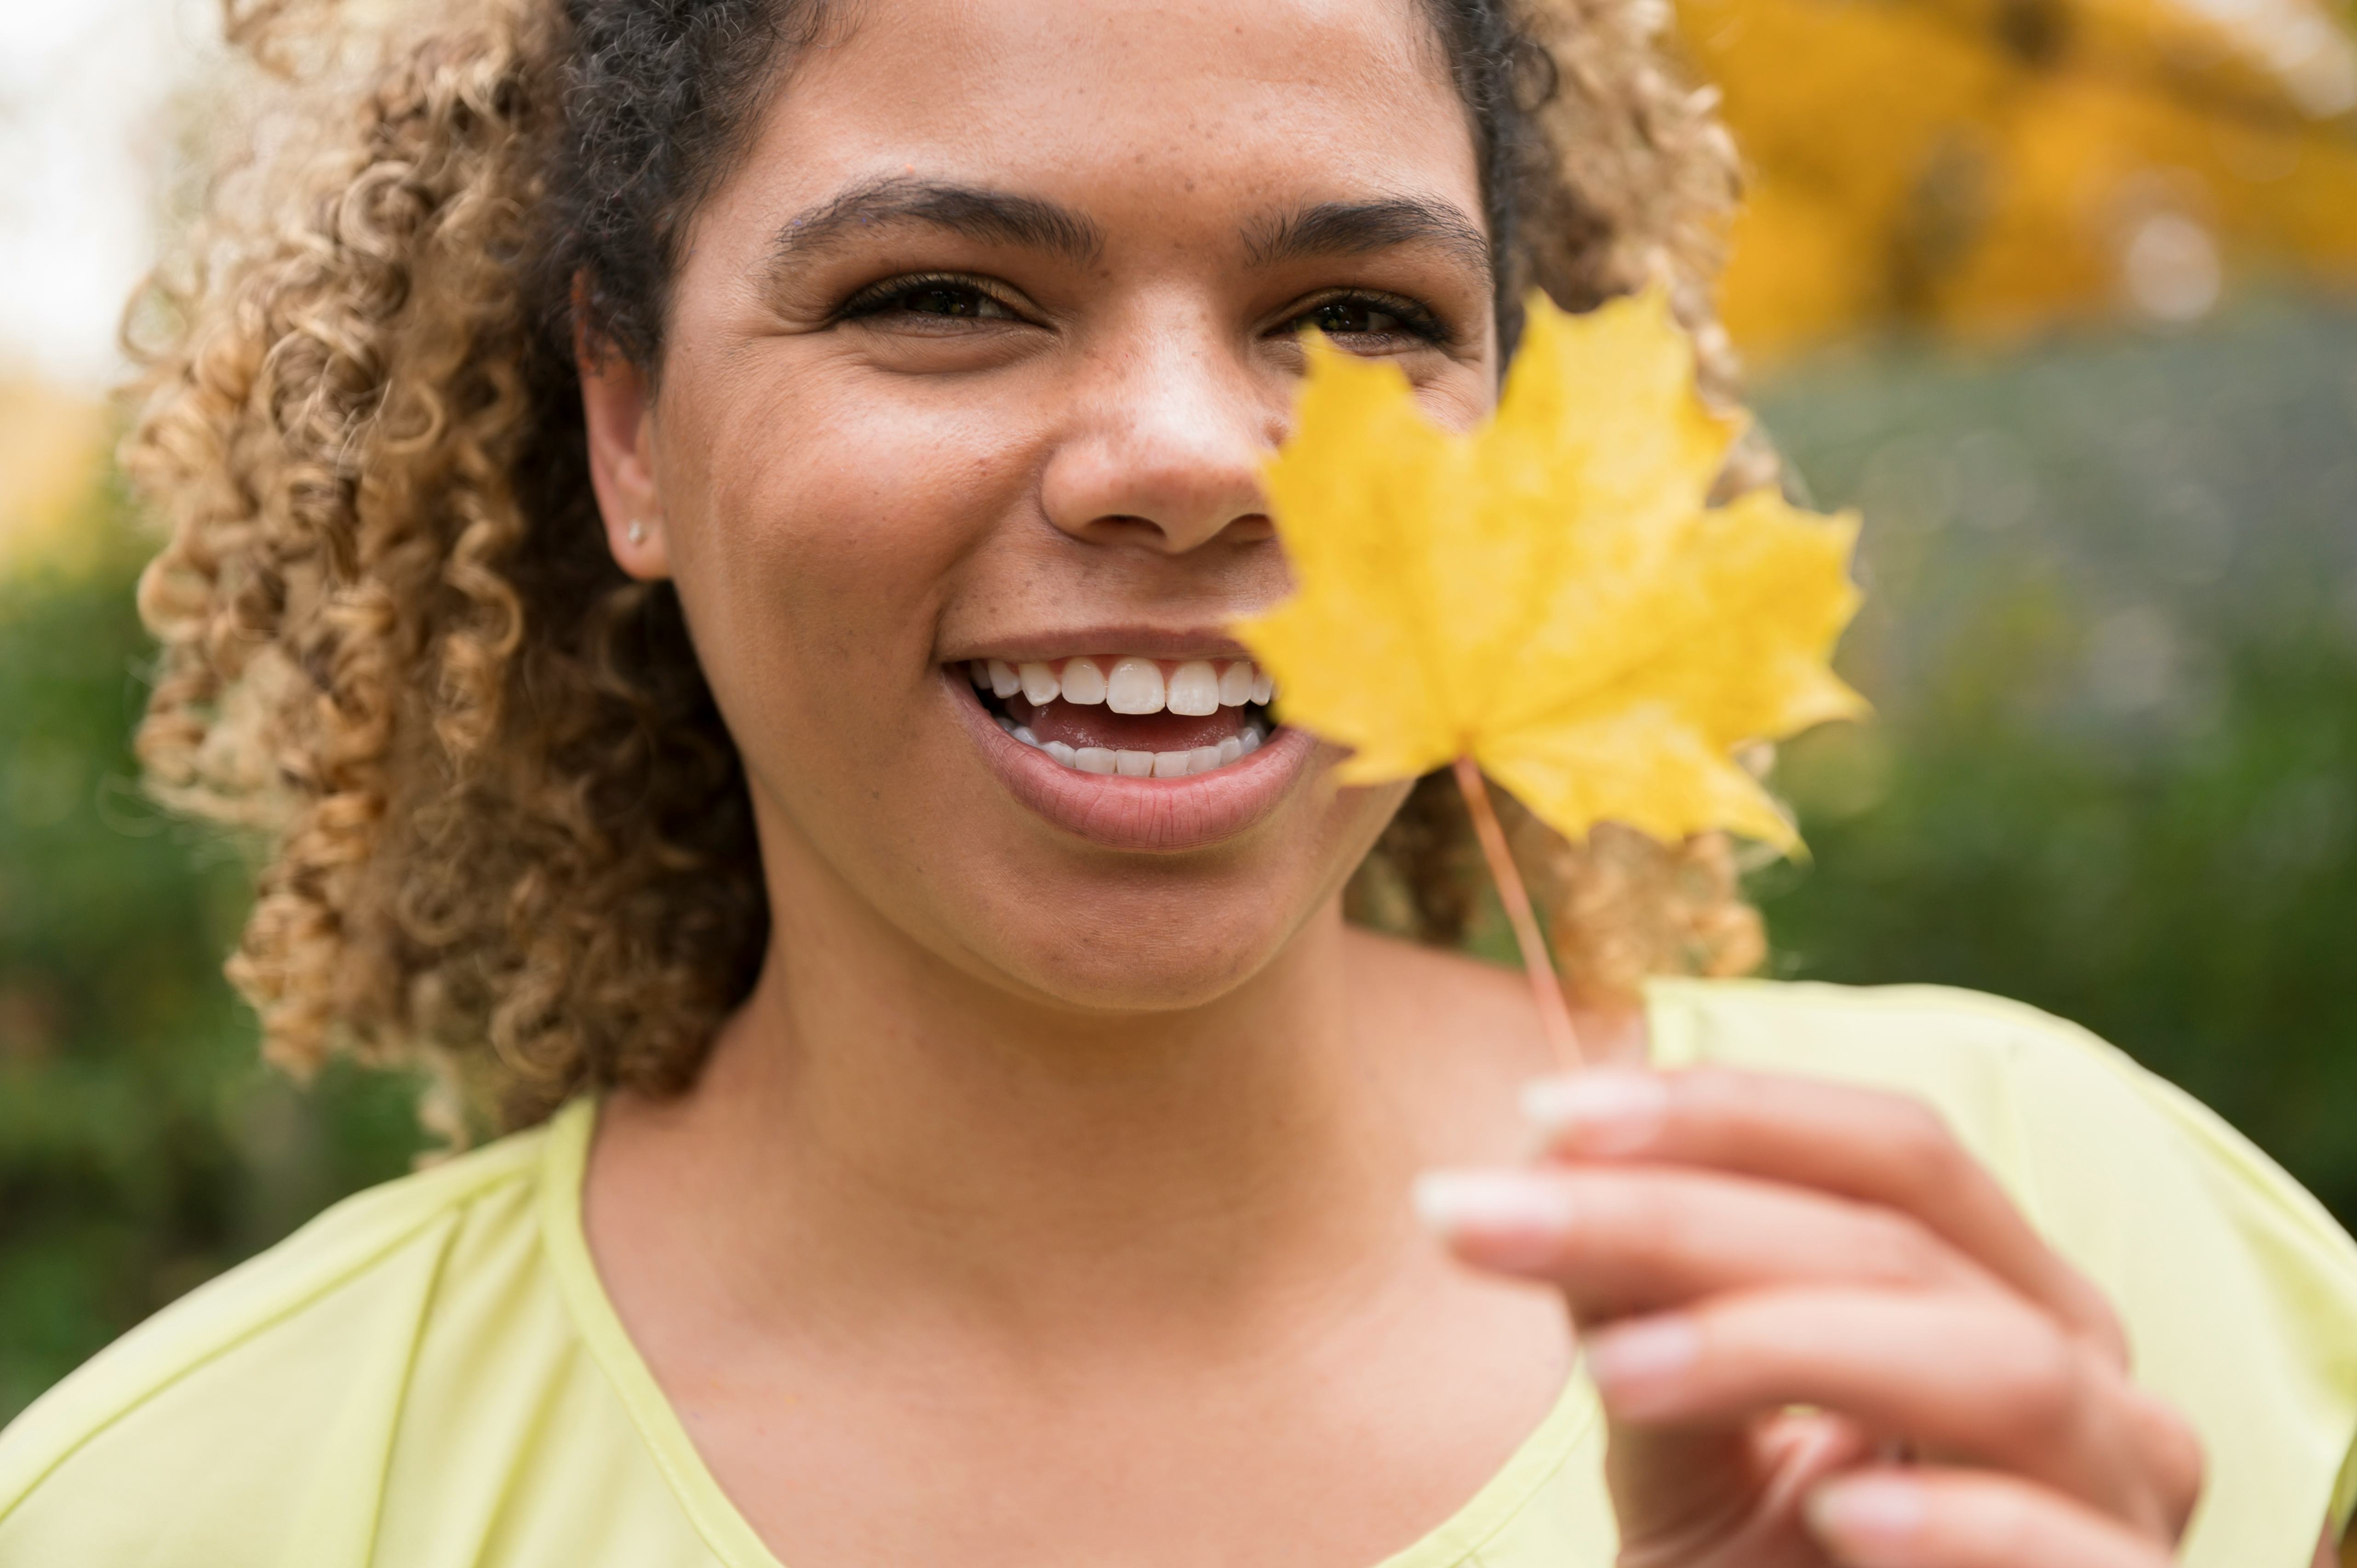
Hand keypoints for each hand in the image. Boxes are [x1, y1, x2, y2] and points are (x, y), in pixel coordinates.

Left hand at [1417, 1068, 2206, 1567]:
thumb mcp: (1679, 1437)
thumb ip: (1638, 1308)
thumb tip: (1540, 1167)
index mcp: (1998, 1295)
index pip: (1888, 1151)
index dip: (1723, 1113)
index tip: (1542, 1118)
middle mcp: (2085, 1373)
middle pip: (1901, 1239)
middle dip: (1678, 1215)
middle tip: (1491, 1220)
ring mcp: (2125, 1496)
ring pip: (1991, 1363)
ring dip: (1782, 1344)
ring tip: (1612, 1374)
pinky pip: (2071, 1547)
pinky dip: (1951, 1521)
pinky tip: (1829, 1515)